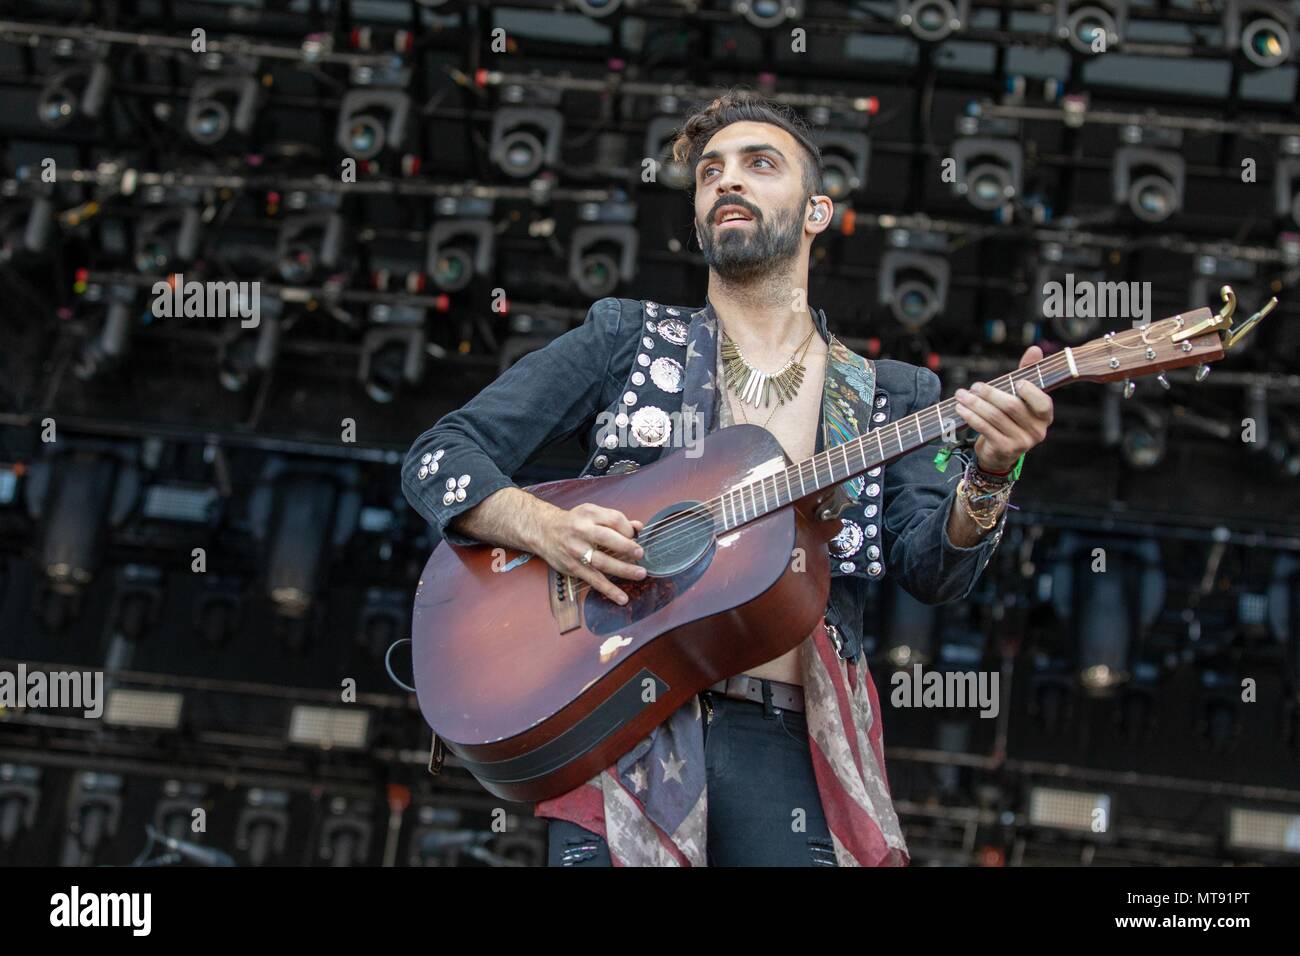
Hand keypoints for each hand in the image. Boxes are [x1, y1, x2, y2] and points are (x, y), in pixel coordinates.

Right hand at [535, 502, 646, 604]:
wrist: (544, 531)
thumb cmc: (573, 522)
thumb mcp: (592, 513)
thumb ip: (615, 519)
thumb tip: (638, 528)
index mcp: (589, 514)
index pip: (614, 519)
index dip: (628, 529)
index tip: (634, 536)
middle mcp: (582, 531)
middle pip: (607, 539)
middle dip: (626, 547)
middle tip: (640, 553)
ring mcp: (577, 551)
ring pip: (602, 562)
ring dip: (623, 569)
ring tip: (640, 573)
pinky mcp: (574, 568)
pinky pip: (594, 580)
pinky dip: (609, 590)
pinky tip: (622, 597)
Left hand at [952, 345, 1053, 472]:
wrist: (1000, 453)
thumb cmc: (1011, 419)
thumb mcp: (1020, 397)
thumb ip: (1027, 373)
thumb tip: (1035, 349)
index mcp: (1045, 416)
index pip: (1043, 403)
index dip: (1030, 392)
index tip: (1015, 382)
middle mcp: (1037, 431)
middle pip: (1012, 407)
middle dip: (990, 394)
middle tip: (974, 386)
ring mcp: (1021, 442)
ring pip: (995, 417)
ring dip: (975, 404)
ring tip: (961, 395)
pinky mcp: (1004, 449)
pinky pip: (985, 429)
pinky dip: (971, 417)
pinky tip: (961, 409)